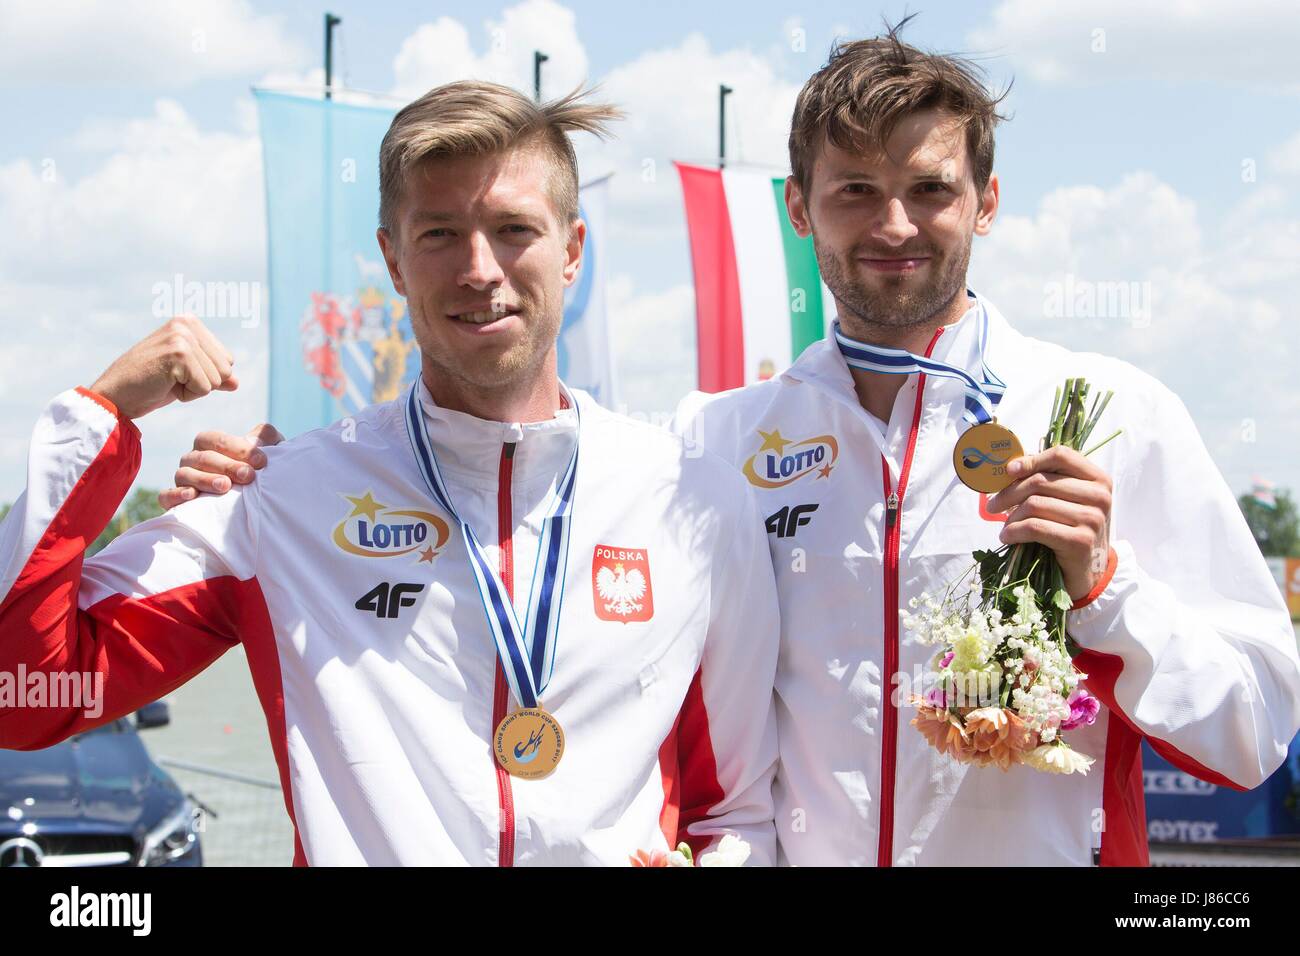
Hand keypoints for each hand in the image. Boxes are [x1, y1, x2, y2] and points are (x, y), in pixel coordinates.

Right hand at [89, 316, 237, 420]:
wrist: (114, 396)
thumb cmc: (148, 385)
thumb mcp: (186, 377)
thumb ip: (212, 375)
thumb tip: (237, 382)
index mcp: (189, 322)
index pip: (227, 360)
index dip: (204, 376)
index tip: (176, 373)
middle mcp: (187, 324)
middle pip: (226, 369)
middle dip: (201, 383)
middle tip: (169, 379)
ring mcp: (182, 338)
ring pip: (217, 380)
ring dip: (193, 389)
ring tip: (166, 381)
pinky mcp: (179, 354)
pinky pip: (204, 388)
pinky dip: (186, 395)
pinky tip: (163, 385)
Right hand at [158, 423, 284, 510]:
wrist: (250, 505)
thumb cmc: (257, 473)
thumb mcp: (266, 454)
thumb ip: (266, 439)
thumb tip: (260, 436)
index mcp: (210, 444)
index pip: (216, 440)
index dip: (238, 448)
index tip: (261, 461)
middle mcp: (193, 459)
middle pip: (203, 457)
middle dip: (227, 466)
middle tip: (248, 475)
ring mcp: (182, 479)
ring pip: (184, 474)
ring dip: (205, 479)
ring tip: (225, 486)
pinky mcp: (174, 501)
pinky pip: (166, 495)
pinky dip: (176, 495)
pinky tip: (192, 496)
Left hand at [985, 446, 1112, 601]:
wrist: (1087, 571)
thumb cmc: (1070, 530)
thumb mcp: (1066, 501)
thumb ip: (1048, 480)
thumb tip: (1012, 467)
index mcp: (1098, 479)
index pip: (1061, 455)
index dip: (1031, 460)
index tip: (1009, 471)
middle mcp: (1099, 496)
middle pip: (1041, 480)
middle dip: (1009, 493)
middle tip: (992, 505)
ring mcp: (1092, 519)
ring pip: (1034, 504)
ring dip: (1011, 517)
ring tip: (1005, 526)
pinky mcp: (1080, 541)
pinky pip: (1034, 527)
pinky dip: (1014, 531)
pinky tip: (1007, 537)